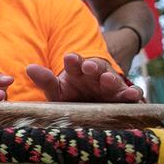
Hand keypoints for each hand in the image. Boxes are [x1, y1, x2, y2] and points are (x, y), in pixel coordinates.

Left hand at [25, 53, 143, 102]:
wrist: (91, 105)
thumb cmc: (71, 95)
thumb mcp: (57, 90)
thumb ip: (45, 80)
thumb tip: (29, 68)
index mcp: (77, 71)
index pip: (74, 63)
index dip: (73, 60)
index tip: (69, 58)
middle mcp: (94, 75)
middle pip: (94, 68)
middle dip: (92, 66)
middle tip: (88, 66)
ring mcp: (110, 85)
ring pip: (112, 79)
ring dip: (110, 78)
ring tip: (107, 78)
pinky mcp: (122, 96)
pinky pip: (130, 93)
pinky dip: (133, 93)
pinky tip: (133, 95)